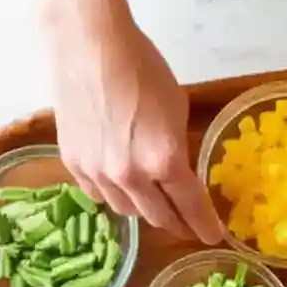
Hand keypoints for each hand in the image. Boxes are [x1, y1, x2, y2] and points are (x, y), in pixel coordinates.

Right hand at [36, 0, 222, 243]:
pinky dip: (112, 193)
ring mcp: (99, 174)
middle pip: (158, 217)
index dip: (204, 225)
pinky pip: (97, 194)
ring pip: (126, 210)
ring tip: (150, 200)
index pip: (191, 206)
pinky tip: (117, 182)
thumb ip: (178, 147)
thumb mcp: (177, 109)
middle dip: (175, 222)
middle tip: (184, 222)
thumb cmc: (141, 68)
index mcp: (165, 161)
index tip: (212, 237)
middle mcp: (131, 177)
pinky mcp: (74, 166)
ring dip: (142, 208)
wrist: (89, 48)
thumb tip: (177, 169)